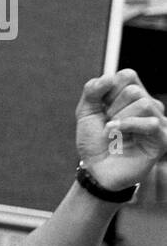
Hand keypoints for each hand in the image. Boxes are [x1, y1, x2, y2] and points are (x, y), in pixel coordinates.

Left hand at [76, 69, 166, 191]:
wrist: (96, 170)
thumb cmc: (94, 141)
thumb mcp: (86, 112)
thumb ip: (92, 90)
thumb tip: (108, 77)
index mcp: (133, 96)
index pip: (127, 75)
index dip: (108, 90)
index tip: (101, 108)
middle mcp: (149, 105)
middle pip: (133, 90)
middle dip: (112, 108)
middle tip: (108, 123)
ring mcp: (157, 121)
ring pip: (143, 103)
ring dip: (119, 119)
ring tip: (112, 132)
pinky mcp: (162, 139)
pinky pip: (150, 123)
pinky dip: (127, 126)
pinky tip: (114, 134)